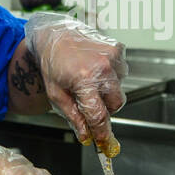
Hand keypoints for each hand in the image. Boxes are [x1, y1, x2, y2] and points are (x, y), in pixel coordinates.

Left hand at [24, 13, 127, 153]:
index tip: (104, 140)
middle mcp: (102, 68)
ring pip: (119, 88)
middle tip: (91, 102)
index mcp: (84, 80)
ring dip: (108, 90)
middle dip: (105, 108)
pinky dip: (111, 76)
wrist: (56, 34)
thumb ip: (73, 116)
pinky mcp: (118, 49)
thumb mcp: (56, 94)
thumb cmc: (52, 63)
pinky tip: (96, 69)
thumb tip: (86, 135)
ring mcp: (112, 57)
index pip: (99, 114)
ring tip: (90, 80)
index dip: (102, 131)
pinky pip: (121, 73)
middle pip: (115, 103)